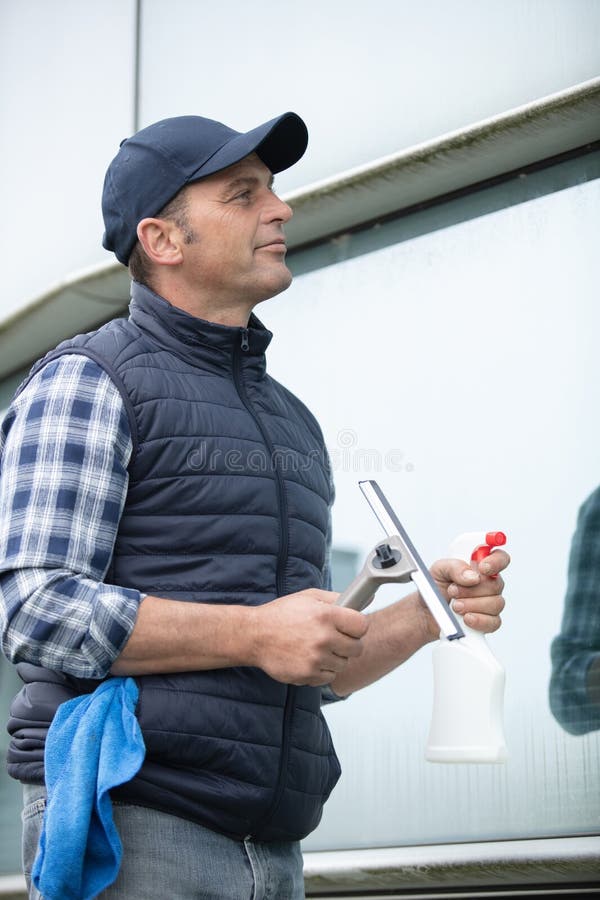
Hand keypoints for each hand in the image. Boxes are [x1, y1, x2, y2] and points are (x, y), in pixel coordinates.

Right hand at [250, 588, 368, 685]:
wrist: (255, 636)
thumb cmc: (281, 615)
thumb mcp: (309, 597)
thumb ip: (337, 598)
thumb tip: (365, 599)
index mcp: (326, 615)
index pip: (362, 625)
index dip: (357, 626)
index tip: (350, 627)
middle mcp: (324, 638)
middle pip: (357, 647)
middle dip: (348, 643)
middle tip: (334, 639)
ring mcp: (316, 659)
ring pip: (343, 664)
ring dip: (335, 658)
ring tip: (318, 648)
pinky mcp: (308, 675)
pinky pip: (329, 677)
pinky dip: (323, 670)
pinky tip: (311, 659)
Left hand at [426, 550, 509, 640]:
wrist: (426, 613)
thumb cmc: (435, 588)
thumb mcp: (439, 570)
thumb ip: (455, 567)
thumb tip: (473, 576)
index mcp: (478, 566)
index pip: (500, 558)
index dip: (496, 561)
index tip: (482, 568)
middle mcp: (488, 584)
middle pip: (496, 584)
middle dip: (472, 589)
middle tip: (453, 591)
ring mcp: (490, 603)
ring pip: (496, 603)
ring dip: (472, 605)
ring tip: (454, 606)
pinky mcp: (488, 622)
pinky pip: (493, 622)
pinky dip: (478, 621)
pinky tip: (466, 619)